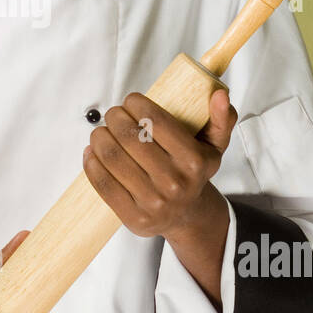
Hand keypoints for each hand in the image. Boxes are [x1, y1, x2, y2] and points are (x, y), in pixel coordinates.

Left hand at [82, 89, 237, 241]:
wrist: (186, 214)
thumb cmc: (193, 172)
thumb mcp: (213, 146)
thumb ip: (221, 118)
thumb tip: (220, 95)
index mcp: (194, 162)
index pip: (155, 121)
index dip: (136, 104)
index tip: (131, 101)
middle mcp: (175, 183)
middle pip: (129, 137)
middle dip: (114, 118)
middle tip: (113, 115)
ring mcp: (153, 203)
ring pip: (112, 157)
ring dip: (99, 137)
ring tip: (101, 132)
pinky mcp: (133, 217)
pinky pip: (103, 183)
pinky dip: (91, 162)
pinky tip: (93, 151)